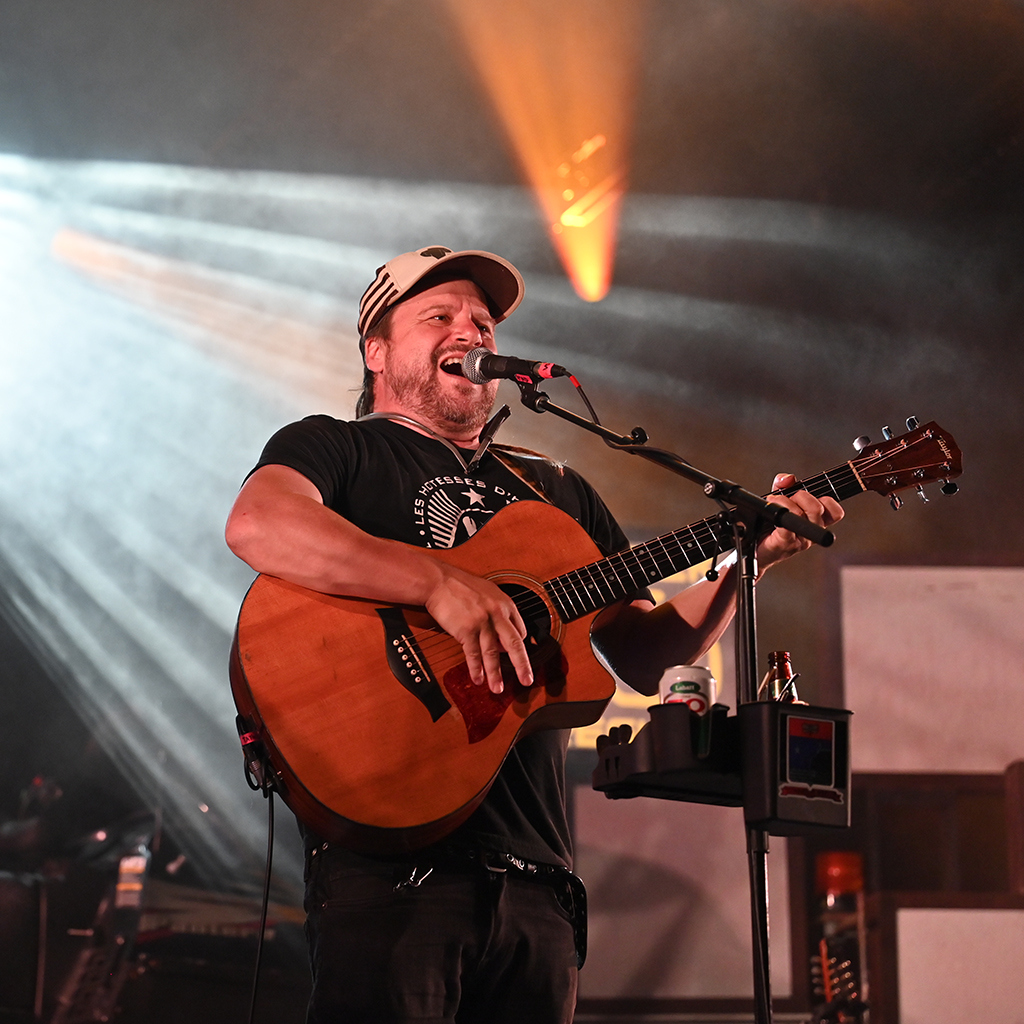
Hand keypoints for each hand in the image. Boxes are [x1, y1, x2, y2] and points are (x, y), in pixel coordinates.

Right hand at [424, 565, 533, 694]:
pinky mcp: (466, 630)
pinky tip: (477, 679)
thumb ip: (497, 613)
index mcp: (505, 604)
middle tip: (526, 680)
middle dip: (522, 665)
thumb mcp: (487, 594)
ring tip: (497, 689)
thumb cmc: (459, 586)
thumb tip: (500, 636)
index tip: (517, 658)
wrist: (439, 581)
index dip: (518, 647)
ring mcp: (482, 622)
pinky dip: (475, 669)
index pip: (520, 631)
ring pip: (492, 654)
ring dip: (494, 674)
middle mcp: (497, 614)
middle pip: (514, 644)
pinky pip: (473, 654)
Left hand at [757, 473, 844, 569]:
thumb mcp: (779, 500)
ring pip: (802, 515)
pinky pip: (787, 528)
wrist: (754, 551)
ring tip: (774, 503)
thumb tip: (789, 478)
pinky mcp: (784, 545)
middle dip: (800, 496)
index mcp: (815, 524)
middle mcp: (810, 535)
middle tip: (785, 499)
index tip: (808, 496)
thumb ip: (784, 486)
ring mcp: (799, 541)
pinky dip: (779, 512)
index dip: (826, 500)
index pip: (835, 512)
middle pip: (817, 509)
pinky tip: (772, 512)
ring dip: (786, 503)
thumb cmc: (768, 527)